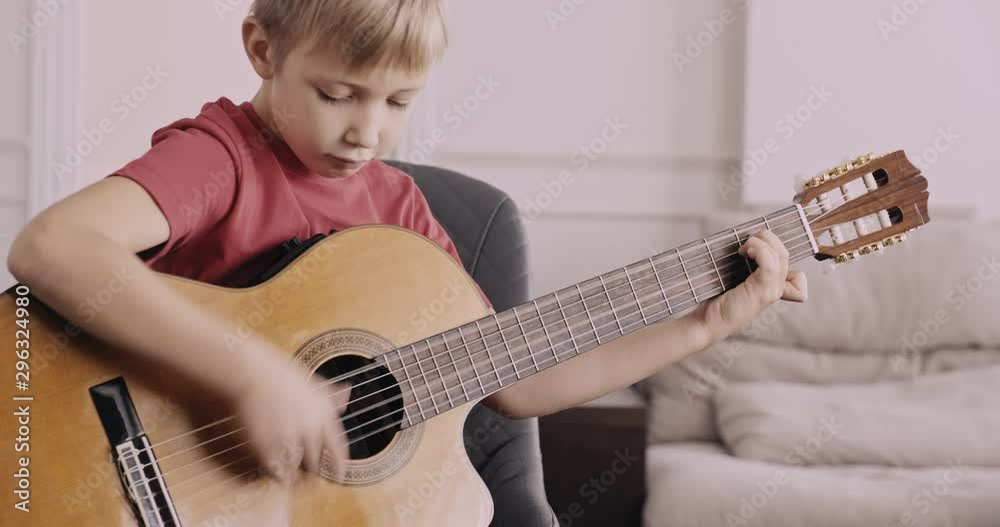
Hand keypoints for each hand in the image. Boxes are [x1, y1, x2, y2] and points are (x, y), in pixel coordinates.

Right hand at [234, 351, 350, 483]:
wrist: (248, 373)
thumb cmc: (275, 374)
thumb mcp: (310, 379)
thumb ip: (327, 392)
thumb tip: (346, 392)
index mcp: (324, 413)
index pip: (338, 447)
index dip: (339, 465)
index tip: (340, 477)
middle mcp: (311, 428)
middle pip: (316, 464)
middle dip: (310, 470)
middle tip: (303, 473)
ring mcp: (290, 439)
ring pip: (297, 472)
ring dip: (292, 475)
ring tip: (285, 473)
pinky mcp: (269, 449)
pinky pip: (277, 474)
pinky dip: (276, 475)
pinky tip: (271, 469)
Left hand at [691, 229, 807, 342]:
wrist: (706, 322)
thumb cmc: (716, 298)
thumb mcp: (734, 278)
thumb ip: (745, 265)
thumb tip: (746, 240)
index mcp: (771, 286)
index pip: (795, 273)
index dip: (780, 252)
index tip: (754, 249)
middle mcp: (776, 289)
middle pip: (784, 254)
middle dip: (767, 238)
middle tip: (746, 242)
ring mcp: (772, 291)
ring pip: (780, 255)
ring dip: (761, 242)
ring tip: (743, 248)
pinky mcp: (763, 292)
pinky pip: (770, 263)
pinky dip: (759, 250)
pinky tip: (743, 252)